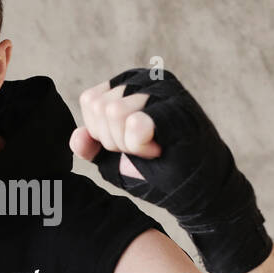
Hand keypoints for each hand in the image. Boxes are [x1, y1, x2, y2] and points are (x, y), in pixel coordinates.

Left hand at [69, 66, 272, 272]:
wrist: (196, 192)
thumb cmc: (157, 172)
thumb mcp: (115, 161)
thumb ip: (93, 147)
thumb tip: (77, 137)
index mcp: (128, 84)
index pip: (91, 101)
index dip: (102, 134)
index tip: (128, 145)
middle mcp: (147, 79)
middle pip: (100, 107)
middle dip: (115, 140)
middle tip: (144, 150)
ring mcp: (165, 89)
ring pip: (114, 112)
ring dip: (129, 144)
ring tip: (154, 150)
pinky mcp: (179, 108)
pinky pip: (137, 121)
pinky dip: (139, 144)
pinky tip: (157, 150)